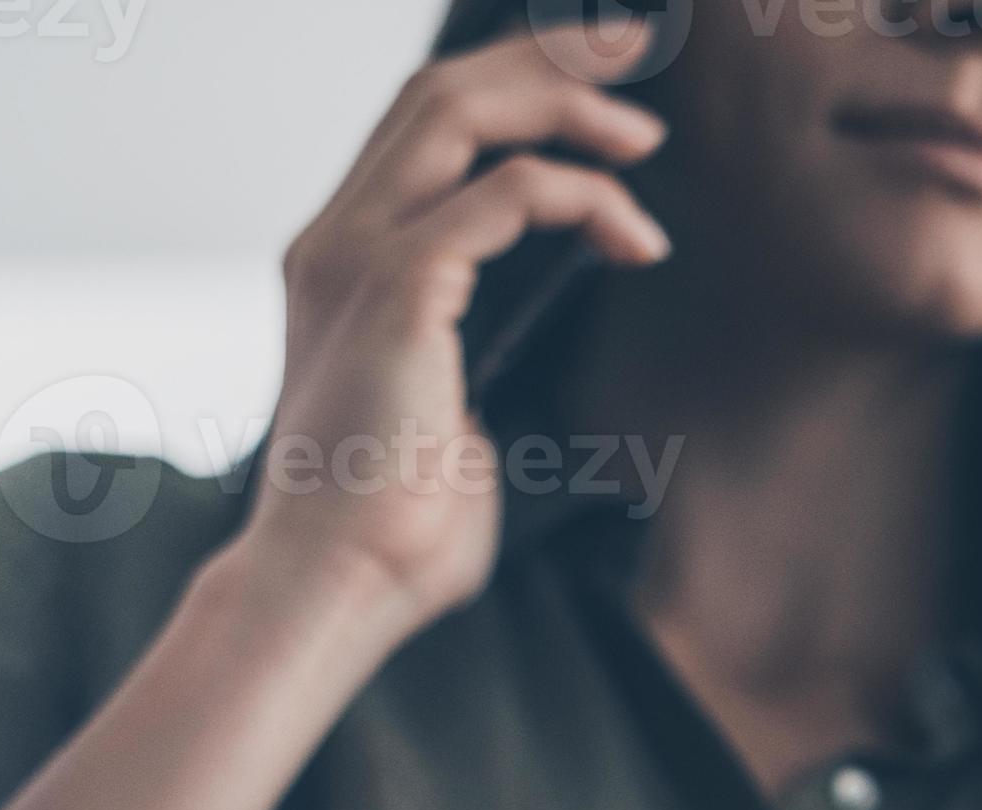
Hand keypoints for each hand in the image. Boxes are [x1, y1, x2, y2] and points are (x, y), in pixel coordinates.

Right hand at [236, 20, 671, 639]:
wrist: (339, 582)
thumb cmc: (399, 528)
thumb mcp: (449, 412)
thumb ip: (480, 350)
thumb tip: (550, 336)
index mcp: (342, 262)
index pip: (420, 126)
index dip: (510, 83)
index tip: (598, 80)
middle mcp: (337, 241)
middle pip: (439, 92)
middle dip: (545, 58)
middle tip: (633, 54)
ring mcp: (357, 258)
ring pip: (460, 115)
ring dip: (565, 108)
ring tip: (644, 141)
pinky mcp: (400, 291)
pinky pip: (505, 196)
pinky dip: (581, 199)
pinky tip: (634, 240)